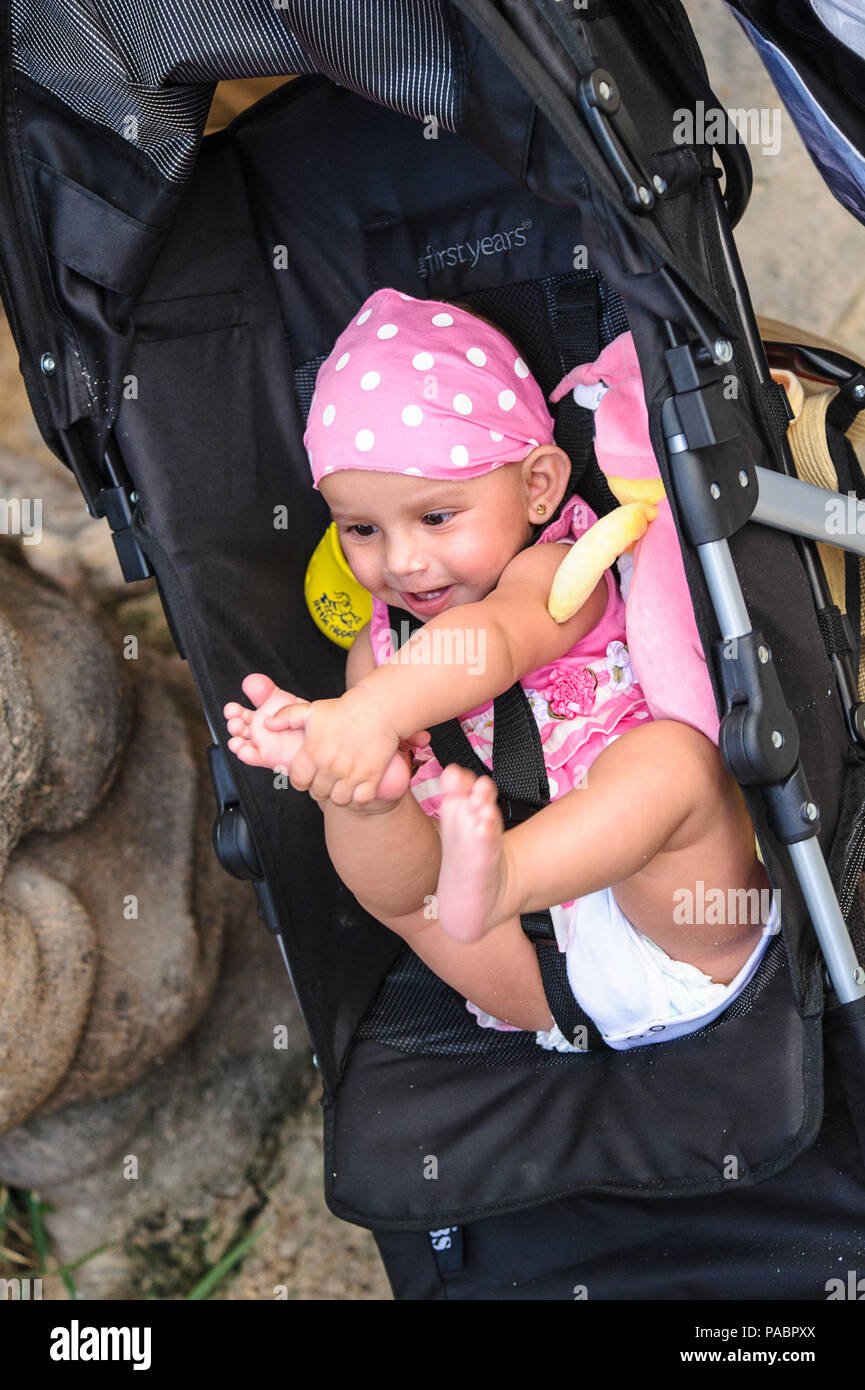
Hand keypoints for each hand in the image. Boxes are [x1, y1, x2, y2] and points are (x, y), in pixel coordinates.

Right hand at [224, 674, 309, 770]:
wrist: (320, 736)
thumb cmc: (304, 720)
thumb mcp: (286, 700)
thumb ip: (267, 690)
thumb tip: (251, 681)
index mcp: (261, 716)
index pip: (241, 713)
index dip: (234, 711)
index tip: (231, 708)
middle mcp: (260, 731)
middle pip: (239, 728)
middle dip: (233, 724)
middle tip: (235, 721)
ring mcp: (263, 745)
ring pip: (242, 743)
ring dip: (236, 741)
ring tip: (238, 737)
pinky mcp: (269, 758)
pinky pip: (254, 757)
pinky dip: (246, 754)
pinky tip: (244, 749)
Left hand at [262, 683, 417, 805]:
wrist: (376, 709)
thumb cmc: (343, 710)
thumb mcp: (311, 710)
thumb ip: (286, 717)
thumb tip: (267, 724)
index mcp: (312, 752)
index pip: (298, 782)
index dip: (302, 781)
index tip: (309, 775)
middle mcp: (329, 766)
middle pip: (318, 793)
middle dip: (320, 788)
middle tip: (327, 780)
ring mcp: (350, 773)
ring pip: (338, 800)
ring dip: (338, 796)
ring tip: (342, 786)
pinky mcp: (371, 776)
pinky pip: (360, 800)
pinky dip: (358, 799)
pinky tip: (358, 790)